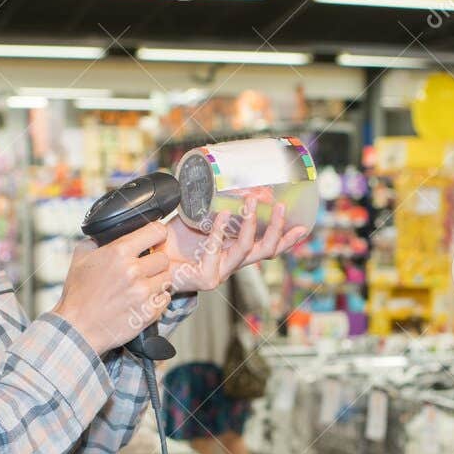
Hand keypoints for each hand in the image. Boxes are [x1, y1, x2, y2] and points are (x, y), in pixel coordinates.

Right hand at [52, 220, 174, 353]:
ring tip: (143, 285)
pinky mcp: (149, 313)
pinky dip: (158, 299)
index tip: (155, 239)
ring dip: (158, 280)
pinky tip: (143, 300)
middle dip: (156, 261)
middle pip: (164, 258)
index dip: (158, 234)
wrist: (77, 328)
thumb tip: (110, 232)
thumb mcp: (80, 257)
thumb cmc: (77, 295)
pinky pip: (166, 299)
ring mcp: (143, 293)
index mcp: (119, 252)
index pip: (156, 231)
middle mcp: (134, 271)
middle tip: (145, 268)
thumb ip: (98, 241)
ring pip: (167, 278)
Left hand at [165, 188, 307, 293]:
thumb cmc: (172, 240)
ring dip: (251, 224)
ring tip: (251, 201)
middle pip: (266, 251)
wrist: (150, 258)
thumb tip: (224, 176)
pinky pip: (218, 251)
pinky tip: (222, 216)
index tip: (304, 225)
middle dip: (278, 229)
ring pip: (246, 250)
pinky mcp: (206, 277)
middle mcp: (231, 263)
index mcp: (234, 251)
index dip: (287, 239)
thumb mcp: (198, 217)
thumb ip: (212, 203)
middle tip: (282, 206)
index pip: (267, 247)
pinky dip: (220, 231)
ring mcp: (221, 272)